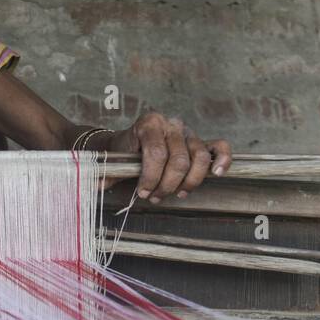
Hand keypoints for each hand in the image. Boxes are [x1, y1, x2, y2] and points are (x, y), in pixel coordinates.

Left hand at [108, 112, 231, 201]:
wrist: (128, 144)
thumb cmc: (121, 153)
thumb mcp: (111, 160)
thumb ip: (107, 172)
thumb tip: (97, 186)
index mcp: (148, 123)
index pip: (156, 153)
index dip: (150, 177)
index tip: (141, 192)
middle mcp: (171, 124)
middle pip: (179, 160)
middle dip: (166, 184)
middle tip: (154, 197)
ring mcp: (188, 132)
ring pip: (199, 158)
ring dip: (188, 182)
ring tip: (175, 194)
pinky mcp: (200, 142)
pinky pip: (219, 147)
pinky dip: (222, 160)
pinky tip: (216, 174)